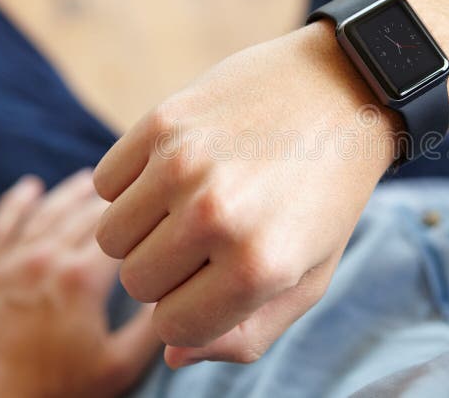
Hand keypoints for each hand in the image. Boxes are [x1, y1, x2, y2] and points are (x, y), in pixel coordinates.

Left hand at [0, 171, 160, 397]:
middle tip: (134, 181)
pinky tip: (29, 187)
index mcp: (81, 279)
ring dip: (70, 191)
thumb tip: (178, 296)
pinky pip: (0, 225)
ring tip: (91, 177)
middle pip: (85, 213)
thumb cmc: (57, 391)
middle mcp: (46, 259)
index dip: (143, 216)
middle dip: (112, 197)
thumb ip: (152, 330)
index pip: (120, 230)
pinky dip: (15, 203)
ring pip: (47, 211)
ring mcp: (12, 263)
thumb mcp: (118, 368)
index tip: (161, 206)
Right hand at [94, 22, 399, 366]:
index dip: (188, 312)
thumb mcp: (309, 276)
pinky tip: (176, 171)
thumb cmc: (328, 194)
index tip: (212, 283)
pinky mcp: (164, 120)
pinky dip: (130, 186)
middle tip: (206, 239)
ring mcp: (184, 164)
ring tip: (189, 204)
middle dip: (166, 272)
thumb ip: (245, 333)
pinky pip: (104, 182)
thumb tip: (172, 356)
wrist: (344, 91)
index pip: (173, 327)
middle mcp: (217, 216)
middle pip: (135, 282)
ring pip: (108, 236)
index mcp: (259, 267)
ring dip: (142, 230)